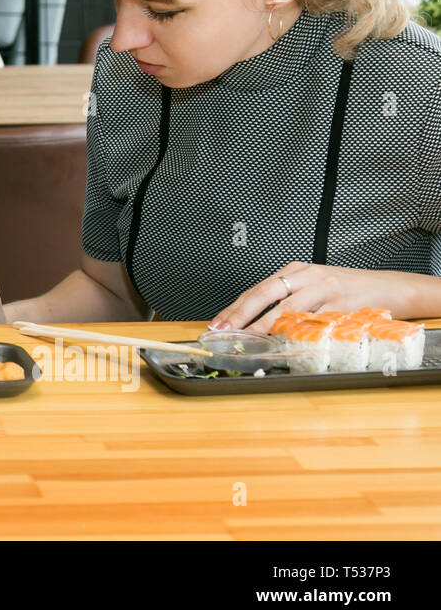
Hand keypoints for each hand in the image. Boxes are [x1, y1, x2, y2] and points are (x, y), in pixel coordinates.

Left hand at [210, 262, 401, 332]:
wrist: (390, 288)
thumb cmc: (348, 291)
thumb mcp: (313, 287)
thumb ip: (288, 300)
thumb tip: (255, 322)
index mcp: (295, 270)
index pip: (257, 289)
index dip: (236, 307)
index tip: (219, 322)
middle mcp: (307, 276)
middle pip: (265, 293)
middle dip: (242, 313)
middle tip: (226, 329)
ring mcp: (325, 289)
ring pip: (287, 306)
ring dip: (265, 324)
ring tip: (248, 336)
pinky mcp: (341, 304)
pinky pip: (314, 319)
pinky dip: (297, 330)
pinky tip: (283, 339)